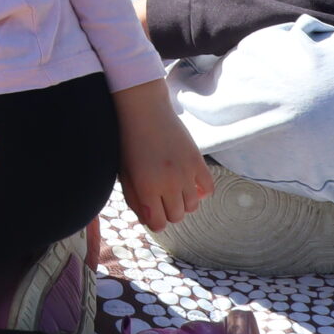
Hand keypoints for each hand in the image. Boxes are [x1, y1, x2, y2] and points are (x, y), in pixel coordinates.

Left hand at [113, 80, 212, 232]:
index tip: (152, 212)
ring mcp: (186, 172)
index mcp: (146, 188)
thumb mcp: (124, 172)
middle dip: (167, 212)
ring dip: (183, 202)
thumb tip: (148, 219)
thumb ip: (135, 199)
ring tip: (173, 188)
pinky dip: (201, 190)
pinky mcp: (198, 161)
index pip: (158, 224)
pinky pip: (208, 188)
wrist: (143, 109)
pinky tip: (189, 182)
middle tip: (160, 198)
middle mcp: (169, 184)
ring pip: (193, 206)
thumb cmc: (127, 140)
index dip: (154, 221)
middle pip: (176, 216)